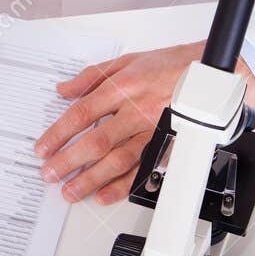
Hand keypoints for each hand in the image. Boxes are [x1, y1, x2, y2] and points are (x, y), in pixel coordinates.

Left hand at [35, 43, 254, 205]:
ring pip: (118, 160)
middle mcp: (137, 110)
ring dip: (92, 179)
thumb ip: (92, 76)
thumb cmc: (170, 66)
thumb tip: (64, 90)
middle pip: (97, 140)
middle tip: (49, 174)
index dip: (59, 133)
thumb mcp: (127, 60)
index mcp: (124, 86)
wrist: (211, 77)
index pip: (82, 112)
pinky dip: (123, 186)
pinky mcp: (168, 146)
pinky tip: (104, 195)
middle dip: (70, 160)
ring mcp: (154, 131)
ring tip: (70, 191)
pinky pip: (144, 170)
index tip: (43, 148)